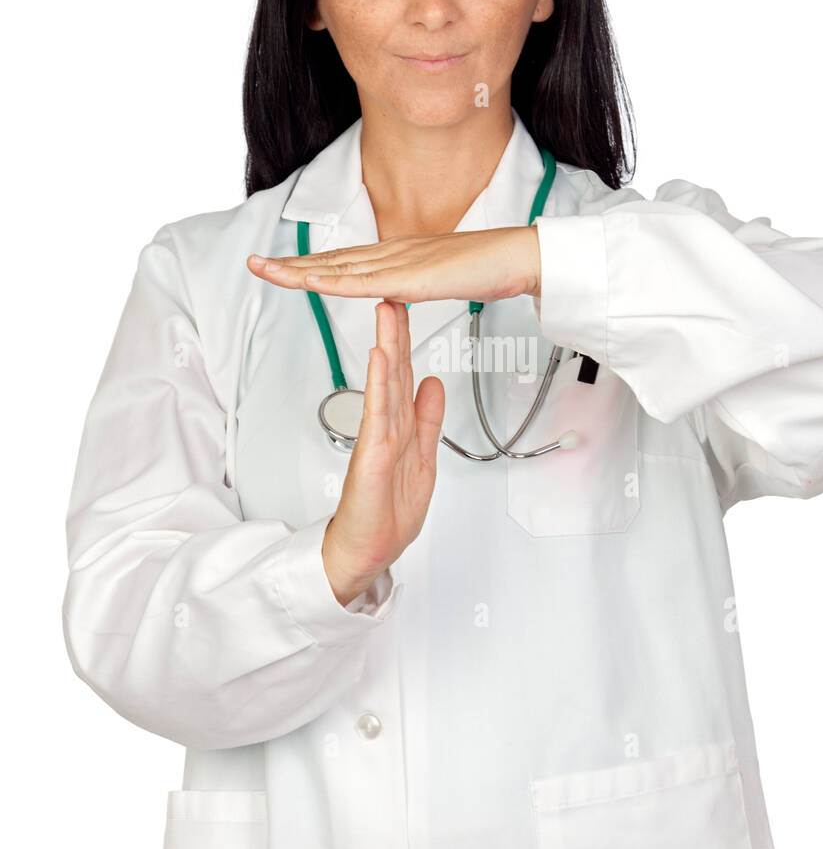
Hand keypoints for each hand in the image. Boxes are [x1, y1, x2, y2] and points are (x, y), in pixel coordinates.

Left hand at [247, 224, 540, 301]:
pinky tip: (310, 282)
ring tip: (265, 271)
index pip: (344, 262)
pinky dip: (333, 281)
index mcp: (398, 256)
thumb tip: (397, 295)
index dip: (310, 265)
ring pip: (338, 268)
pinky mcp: (411, 277)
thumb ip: (415, 284)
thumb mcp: (441, 279)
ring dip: (299, 270)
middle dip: (290, 265)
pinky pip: (364, 282)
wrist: (518, 257)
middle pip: (331, 261)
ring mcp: (399, 263)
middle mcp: (391, 253)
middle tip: (254, 264)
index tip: (281, 268)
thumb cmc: (489, 267)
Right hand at [321, 299, 444, 606]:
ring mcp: (378, 441)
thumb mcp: (422, 459)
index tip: (405, 308)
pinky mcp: (373, 458)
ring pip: (386, 386)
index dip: (408, 341)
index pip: (405, 376)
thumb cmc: (384, 515)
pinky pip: (379, 416)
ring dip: (388, 347)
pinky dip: (381, 386)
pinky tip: (381, 359)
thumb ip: (427, 420)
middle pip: (394, 373)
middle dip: (395, 332)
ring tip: (386, 313)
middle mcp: (387, 429)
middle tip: (392, 294)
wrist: (362, 554)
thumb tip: (434, 384)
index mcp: (400, 429)